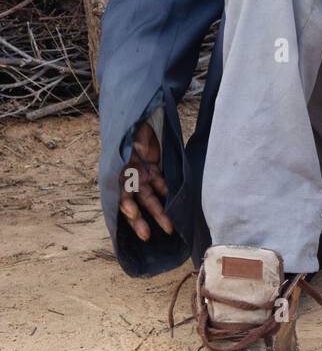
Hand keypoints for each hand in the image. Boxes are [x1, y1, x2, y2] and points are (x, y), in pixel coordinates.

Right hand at [119, 120, 172, 240]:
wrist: (139, 114)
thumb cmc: (130, 128)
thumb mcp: (128, 140)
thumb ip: (130, 156)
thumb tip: (136, 167)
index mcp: (117, 172)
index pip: (120, 194)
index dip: (125, 205)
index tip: (132, 214)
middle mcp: (127, 177)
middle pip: (134, 202)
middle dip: (140, 220)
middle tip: (147, 236)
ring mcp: (140, 175)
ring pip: (149, 198)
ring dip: (159, 212)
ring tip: (169, 228)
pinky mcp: (151, 170)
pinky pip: (159, 184)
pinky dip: (166, 193)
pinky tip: (175, 203)